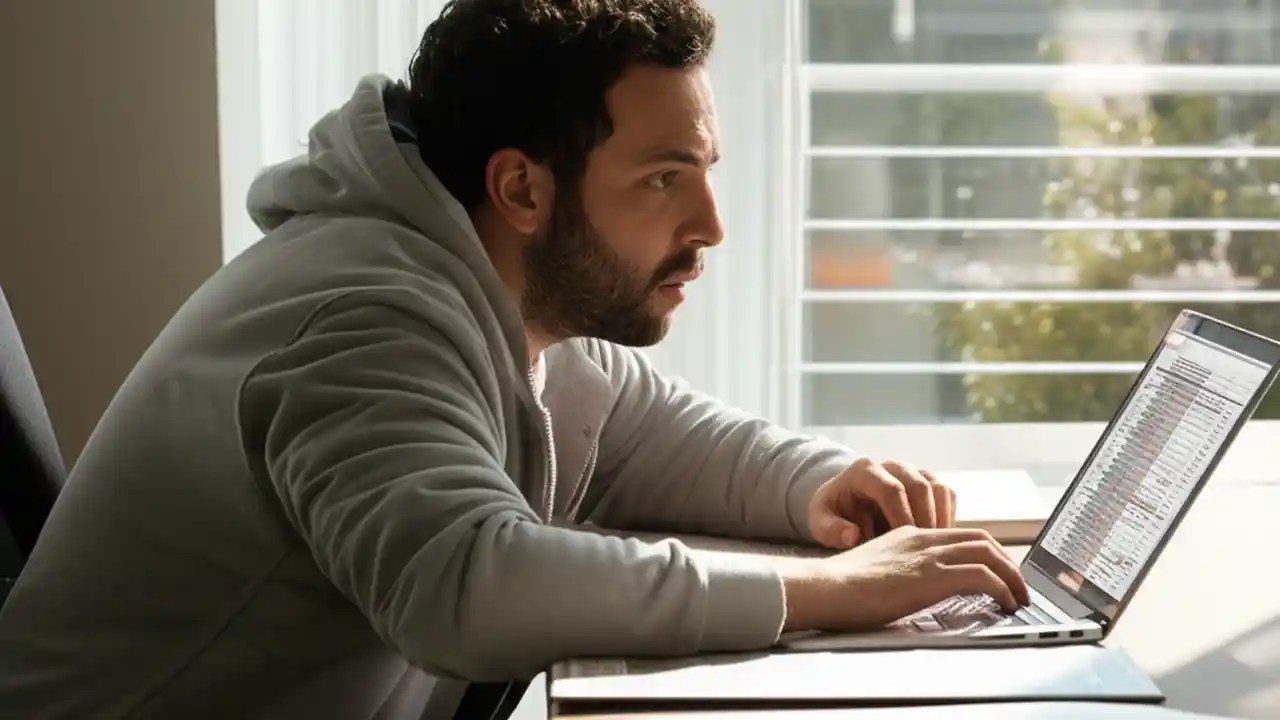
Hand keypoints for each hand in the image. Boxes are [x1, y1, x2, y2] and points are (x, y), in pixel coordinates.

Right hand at [780, 526, 1029, 632]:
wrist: (824, 587)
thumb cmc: (839, 588)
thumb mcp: (875, 570)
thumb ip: (898, 571)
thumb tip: (911, 590)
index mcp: (909, 536)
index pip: (961, 535)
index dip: (988, 552)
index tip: (998, 572)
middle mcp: (922, 539)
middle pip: (982, 539)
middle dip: (1007, 562)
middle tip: (1017, 585)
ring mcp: (927, 556)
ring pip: (989, 554)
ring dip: (1012, 576)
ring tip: (1018, 598)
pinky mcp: (931, 576)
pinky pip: (983, 576)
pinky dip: (1002, 588)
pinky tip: (1005, 604)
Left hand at [807, 457, 955, 549]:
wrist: (846, 502)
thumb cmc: (834, 513)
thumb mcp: (820, 521)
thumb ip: (830, 529)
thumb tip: (853, 537)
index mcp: (865, 471)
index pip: (891, 490)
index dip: (901, 518)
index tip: (905, 545)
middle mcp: (893, 467)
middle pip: (920, 486)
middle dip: (925, 520)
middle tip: (926, 552)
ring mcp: (914, 472)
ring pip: (939, 489)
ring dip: (941, 520)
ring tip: (935, 549)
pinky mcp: (929, 483)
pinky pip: (948, 496)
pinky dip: (948, 518)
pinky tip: (940, 543)